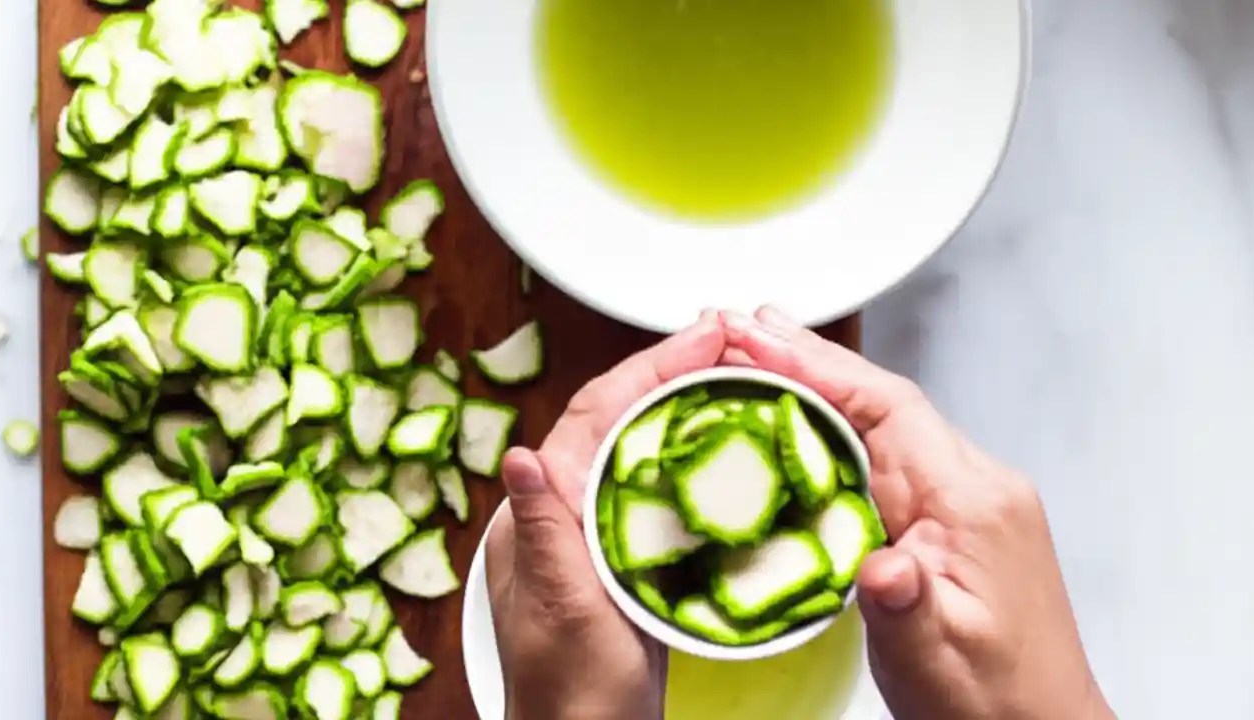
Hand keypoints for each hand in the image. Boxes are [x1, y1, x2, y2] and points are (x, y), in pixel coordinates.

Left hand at [486, 313, 726, 719]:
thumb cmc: (569, 693)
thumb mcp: (562, 611)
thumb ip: (544, 532)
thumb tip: (520, 456)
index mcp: (538, 512)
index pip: (593, 414)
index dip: (649, 366)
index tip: (704, 335)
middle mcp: (561, 509)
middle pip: (617, 415)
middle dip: (670, 369)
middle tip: (730, 338)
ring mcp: (592, 529)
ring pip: (637, 443)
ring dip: (680, 402)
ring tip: (733, 372)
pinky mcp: (622, 553)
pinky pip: (653, 483)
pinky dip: (687, 453)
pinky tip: (721, 446)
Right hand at [722, 308, 1113, 719]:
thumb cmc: (997, 704)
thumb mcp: (937, 663)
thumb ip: (905, 608)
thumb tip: (880, 565)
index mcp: (973, 504)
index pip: (888, 409)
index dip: (816, 366)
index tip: (755, 336)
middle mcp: (977, 486)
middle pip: (882, 399)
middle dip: (810, 357)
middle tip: (741, 324)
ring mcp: (967, 498)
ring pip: (884, 421)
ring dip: (820, 385)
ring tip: (759, 354)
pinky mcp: (953, 518)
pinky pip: (889, 454)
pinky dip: (837, 427)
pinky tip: (803, 424)